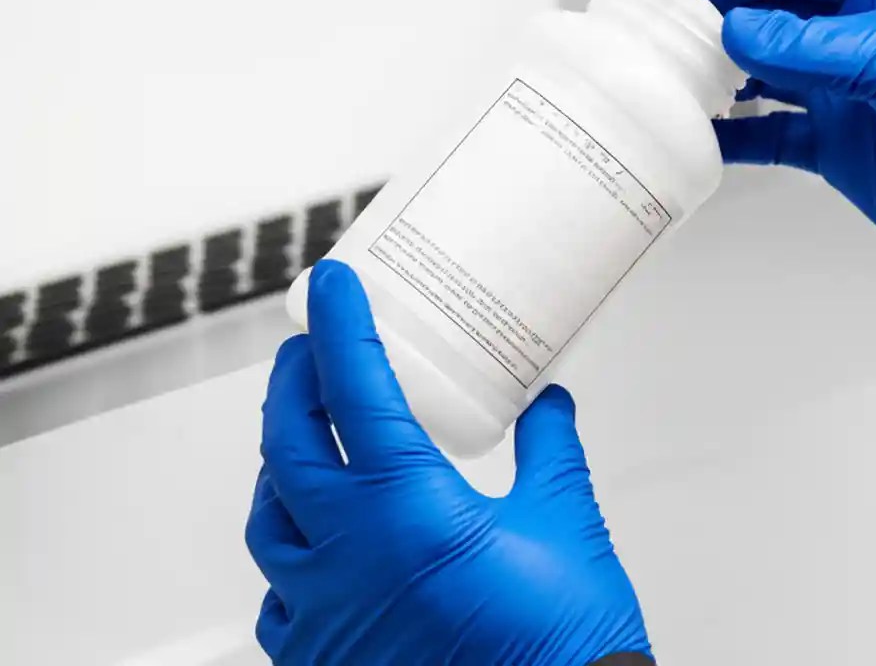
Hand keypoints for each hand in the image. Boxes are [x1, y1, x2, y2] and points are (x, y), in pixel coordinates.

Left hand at [245, 260, 649, 664]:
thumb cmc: (566, 646)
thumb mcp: (567, 525)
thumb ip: (551, 452)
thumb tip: (546, 408)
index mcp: (408, 512)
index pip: (355, 392)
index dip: (341, 327)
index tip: (332, 288)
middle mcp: (350, 560)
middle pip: (287, 445)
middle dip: (293, 385)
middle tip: (310, 353)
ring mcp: (328, 616)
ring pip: (268, 522)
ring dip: (282, 471)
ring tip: (308, 445)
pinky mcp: (324, 662)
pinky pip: (277, 601)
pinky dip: (291, 559)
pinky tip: (316, 549)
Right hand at [665, 0, 875, 325]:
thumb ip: (815, 45)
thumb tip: (739, 26)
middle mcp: (866, 33)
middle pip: (773, 10)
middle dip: (717, 17)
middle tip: (660, 32)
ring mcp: (852, 92)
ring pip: (766, 69)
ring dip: (720, 73)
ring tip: (671, 79)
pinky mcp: (843, 148)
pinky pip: (775, 131)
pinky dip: (737, 132)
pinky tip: (702, 134)